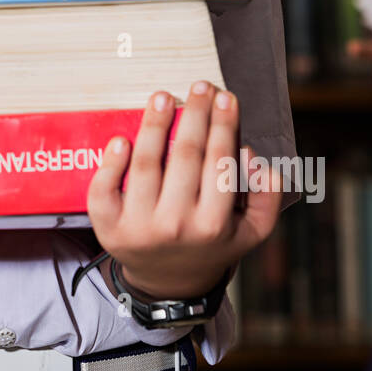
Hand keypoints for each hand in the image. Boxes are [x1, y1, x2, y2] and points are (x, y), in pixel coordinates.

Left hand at [86, 81, 281, 300]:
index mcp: (213, 225)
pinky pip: (105, 190)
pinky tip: (123, 137)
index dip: (224, 126)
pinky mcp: (108, 227)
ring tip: (163, 97)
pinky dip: (111, 163)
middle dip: (196, 115)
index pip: (220, 164)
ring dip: (155, 125)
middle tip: (200, 86)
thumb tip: (251, 156)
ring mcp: (139, 227)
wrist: (168, 284)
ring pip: (147, 165)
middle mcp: (176, 226)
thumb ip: (266, 196)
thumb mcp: (251, 231)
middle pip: (186, 157)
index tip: (226, 97)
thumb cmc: (211, 244)